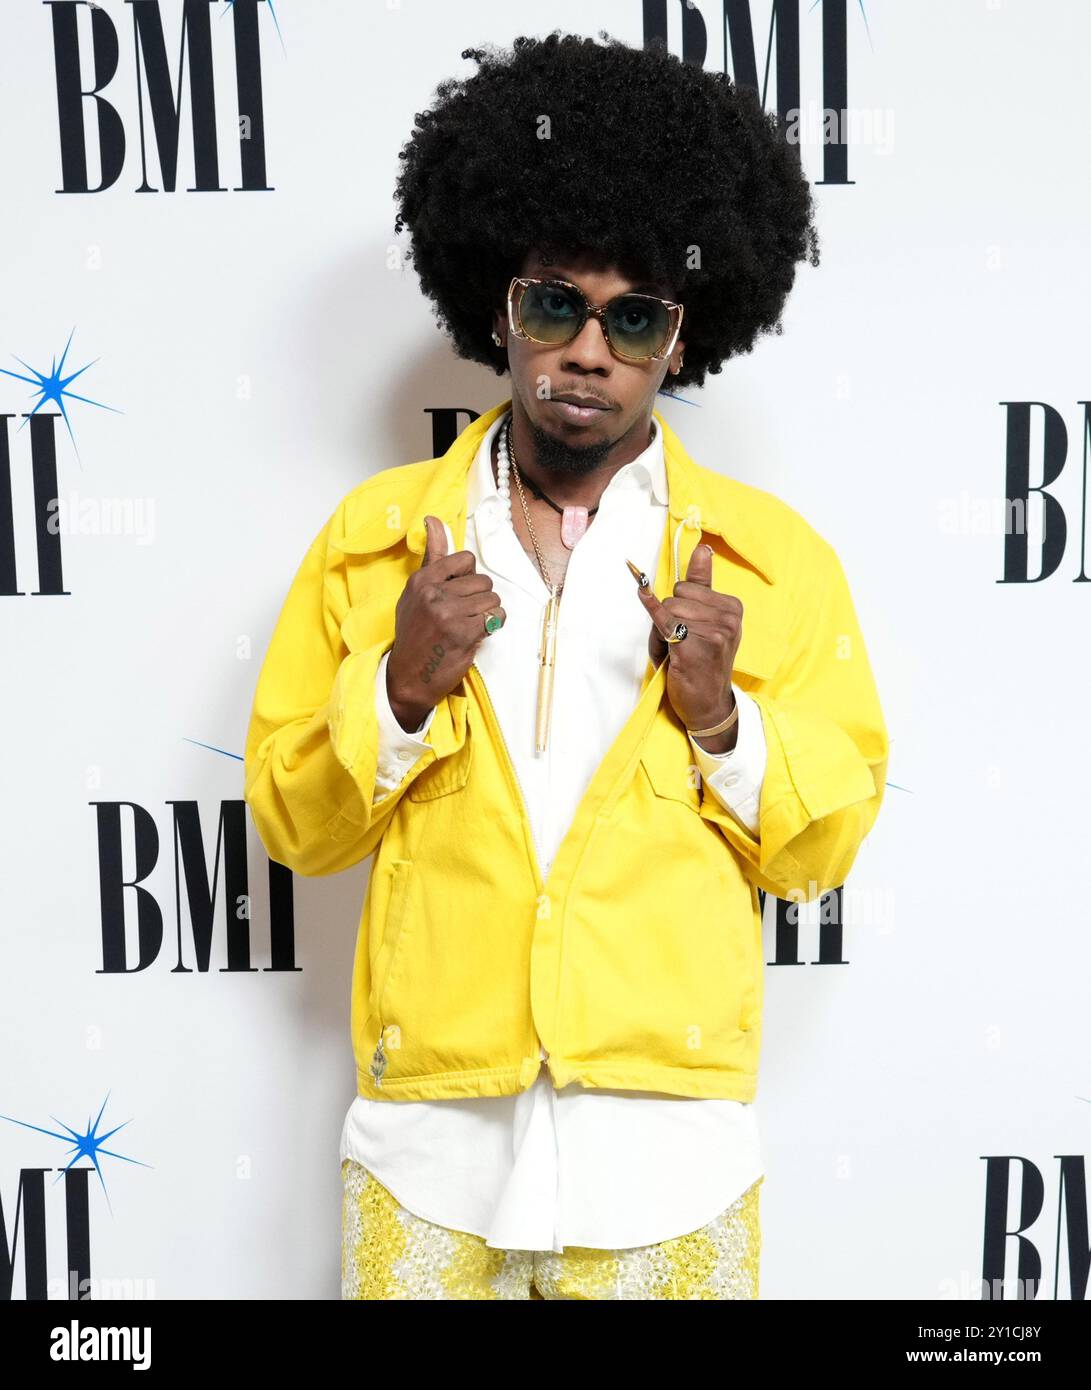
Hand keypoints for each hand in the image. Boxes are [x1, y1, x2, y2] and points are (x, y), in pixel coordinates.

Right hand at [386, 515, 505, 730]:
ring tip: (470, 625)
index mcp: (422, 581)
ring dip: (487, 613)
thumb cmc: (414, 633)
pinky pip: (496, 616)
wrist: (408, 677)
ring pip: (492, 598)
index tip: (458, 593)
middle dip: (480, 597)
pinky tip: (477, 633)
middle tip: (464, 615)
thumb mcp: (415, 593)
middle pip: (483, 580)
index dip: (468, 578)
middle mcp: (434, 593)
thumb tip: (434, 520)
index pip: (465, 560)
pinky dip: (492, 625)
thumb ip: (432, 558)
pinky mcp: (464, 633)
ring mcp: (449, 613)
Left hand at [631, 542, 741, 750]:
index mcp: (732, 607)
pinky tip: (645, 601)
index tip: (690, 625)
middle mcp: (728, 618)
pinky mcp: (694, 646)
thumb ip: (702, 585)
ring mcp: (713, 632)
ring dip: (662, 632)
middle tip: (681, 643)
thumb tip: (703, 548)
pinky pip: (663, 621)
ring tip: (678, 652)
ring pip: (666, 610)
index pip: (689, 586)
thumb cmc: (702, 662)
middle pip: (676, 596)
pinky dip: (651, 614)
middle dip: (669, 617)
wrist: (708, 705)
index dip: (680, 606)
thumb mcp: (706, 620)